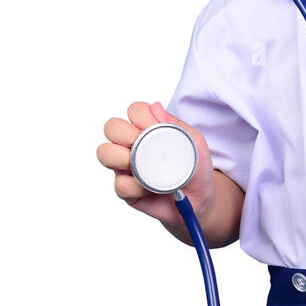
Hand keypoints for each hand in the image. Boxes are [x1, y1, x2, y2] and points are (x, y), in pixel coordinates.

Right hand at [97, 100, 214, 228]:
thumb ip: (176, 125)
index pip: (134, 110)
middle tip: (141, 145)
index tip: (157, 128)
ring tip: (142, 167)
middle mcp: (132, 144)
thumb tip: (156, 107)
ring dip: (121, 158)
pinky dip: (137, 187)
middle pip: (111, 127)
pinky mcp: (125, 189)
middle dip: (123, 133)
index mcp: (148, 128)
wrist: (200, 198)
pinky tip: (151, 189)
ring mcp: (125, 166)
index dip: (141, 116)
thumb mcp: (194, 143)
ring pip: (105, 153)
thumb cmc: (194, 166)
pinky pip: (120, 184)